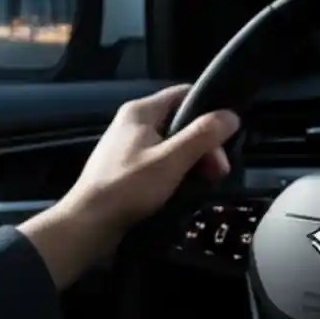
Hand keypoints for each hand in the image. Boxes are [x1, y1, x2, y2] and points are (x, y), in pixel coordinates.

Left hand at [19, 84, 238, 288]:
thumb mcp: (171, 160)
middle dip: (205, 144)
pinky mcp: (127, 169)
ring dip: (194, 161)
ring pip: (174, 144)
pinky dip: (178, 172)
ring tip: (207, 182)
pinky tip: (187, 189)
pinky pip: (162, 161)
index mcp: (141, 111)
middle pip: (182, 122)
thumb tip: (232, 115)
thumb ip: (203, 135)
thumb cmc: (128, 187)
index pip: (184, 93)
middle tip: (219, 169)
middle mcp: (134, 123)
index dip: (210, 108)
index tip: (228, 132)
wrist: (88, 225)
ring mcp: (129, 147)